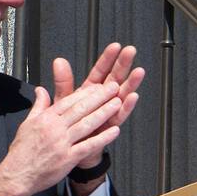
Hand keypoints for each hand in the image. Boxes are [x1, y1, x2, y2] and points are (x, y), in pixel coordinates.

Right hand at [0, 82, 121, 195]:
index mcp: (46, 118)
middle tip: (113, 88)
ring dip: (104, 113)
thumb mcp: (27, 123)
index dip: (86, 92)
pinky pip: (88, 146)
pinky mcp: (68, 158)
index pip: (68, 101)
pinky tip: (114, 131)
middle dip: (99, 97)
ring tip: (117, 104)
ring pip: (87, 124)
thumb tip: (40, 90)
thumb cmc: (22, 152)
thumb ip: (39, 105)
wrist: (17, 175)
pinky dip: (102, 138)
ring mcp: (62, 143)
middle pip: (80, 109)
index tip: (98, 86)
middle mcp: (55, 128)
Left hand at [50, 43, 144, 167]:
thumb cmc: (67, 125)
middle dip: (123, 65)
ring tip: (138, 72)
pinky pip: (119, 115)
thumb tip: (59, 61)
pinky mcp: (109, 126)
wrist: (68, 149)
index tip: (115, 46)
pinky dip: (126, 106)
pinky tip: (132, 97)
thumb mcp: (62, 101)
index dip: (108, 59)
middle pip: (115, 79)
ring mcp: (108, 112)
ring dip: (130, 83)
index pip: (101, 71)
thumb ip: (63, 82)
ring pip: (121, 95)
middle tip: (130, 51)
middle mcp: (102, 100)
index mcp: (90, 91)